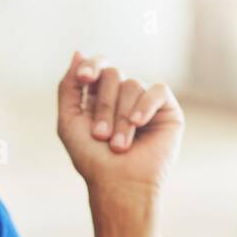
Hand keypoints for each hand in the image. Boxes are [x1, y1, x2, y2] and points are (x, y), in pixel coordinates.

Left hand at [57, 52, 183, 201]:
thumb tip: (78, 52)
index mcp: (100, 97)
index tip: (85, 79)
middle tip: (100, 136)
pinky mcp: (167, 110)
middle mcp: (123, 96)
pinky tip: (138, 124)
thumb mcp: (69, 121)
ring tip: (119, 145)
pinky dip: (145, 106)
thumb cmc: (92, 159)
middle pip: (114, 74)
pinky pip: (157, 90)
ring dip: (121, 118)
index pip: (98, 66)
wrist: (119, 184)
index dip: (91, 66)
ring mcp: (145, 102)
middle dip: (104, 106)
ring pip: (133, 85)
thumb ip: (69, 87)